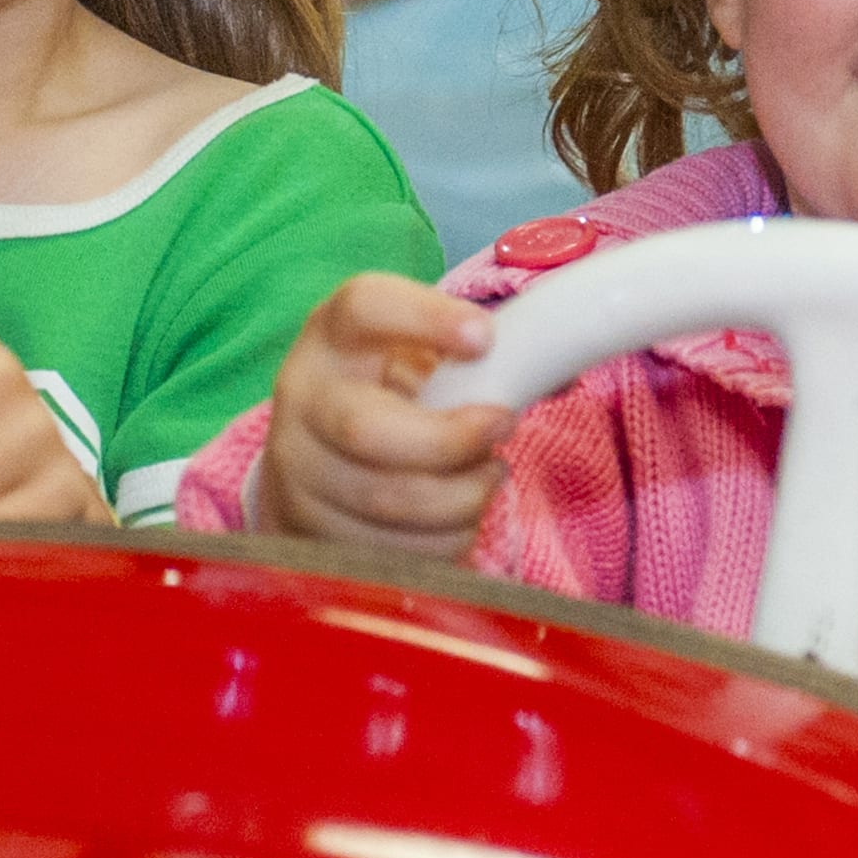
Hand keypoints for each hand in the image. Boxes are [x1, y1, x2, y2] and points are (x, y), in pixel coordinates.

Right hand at [246, 273, 516, 556]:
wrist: (316, 455)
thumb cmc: (389, 392)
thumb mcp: (417, 356)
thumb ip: (475, 356)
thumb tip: (559, 369)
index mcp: (333, 335)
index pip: (365, 307)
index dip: (424, 318)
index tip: (484, 337)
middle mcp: (303, 397)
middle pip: (364, 428)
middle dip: (450, 439)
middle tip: (502, 426)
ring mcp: (298, 470)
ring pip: (384, 500)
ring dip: (459, 496)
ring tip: (487, 475)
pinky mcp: (310, 531)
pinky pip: (390, 550)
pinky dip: (444, 539)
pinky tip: (459, 516)